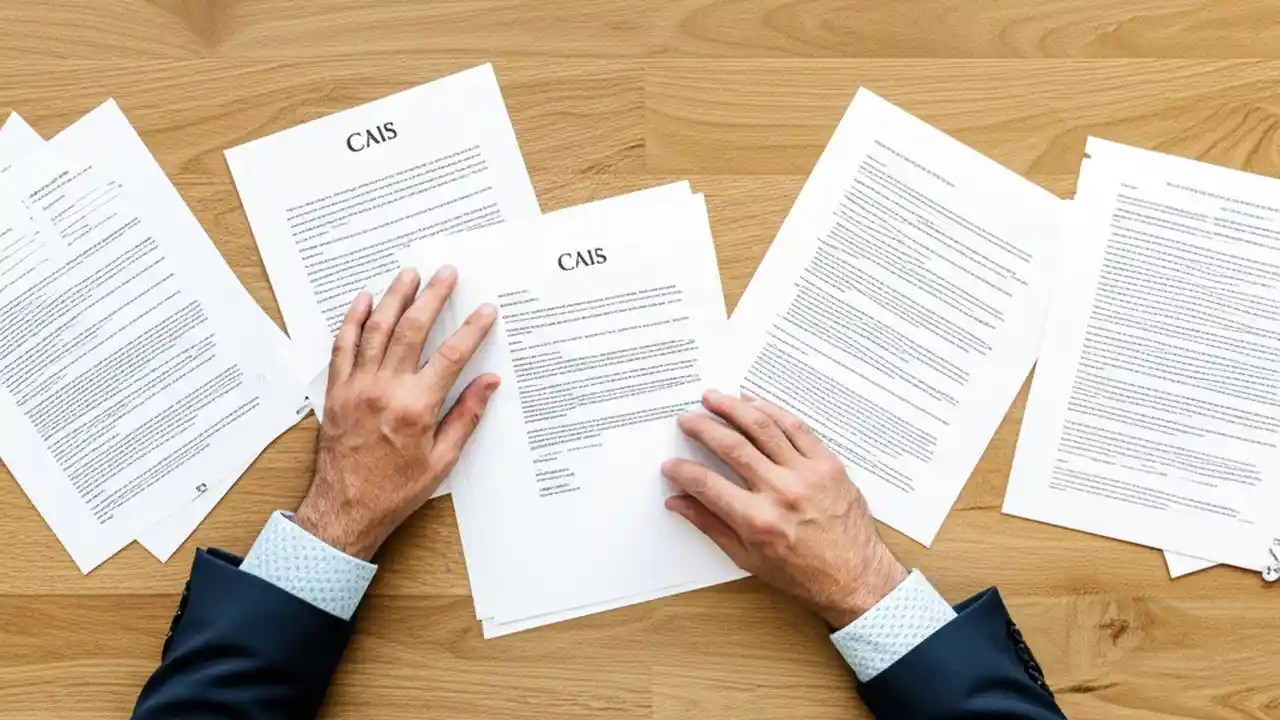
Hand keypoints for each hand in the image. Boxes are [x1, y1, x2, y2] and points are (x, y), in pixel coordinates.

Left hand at [294, 265, 499, 560]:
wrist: (345, 509)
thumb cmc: (395, 489)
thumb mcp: (442, 459)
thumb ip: (466, 416)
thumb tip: (489, 382)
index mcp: (416, 408)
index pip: (451, 355)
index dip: (472, 329)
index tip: (485, 311)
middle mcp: (385, 390)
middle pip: (411, 329)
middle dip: (432, 297)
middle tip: (446, 274)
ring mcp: (357, 387)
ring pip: (375, 329)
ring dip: (394, 297)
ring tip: (409, 274)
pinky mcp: (337, 391)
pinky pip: (344, 346)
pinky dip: (354, 319)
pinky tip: (364, 300)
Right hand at [662, 391, 906, 627]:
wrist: (855, 577)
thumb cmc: (802, 574)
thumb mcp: (748, 558)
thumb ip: (710, 525)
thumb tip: (678, 503)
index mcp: (758, 520)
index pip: (707, 484)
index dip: (683, 471)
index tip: (671, 465)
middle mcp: (781, 492)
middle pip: (732, 446)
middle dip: (703, 428)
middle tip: (686, 419)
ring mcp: (807, 474)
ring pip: (763, 427)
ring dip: (733, 408)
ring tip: (713, 398)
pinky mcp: (828, 464)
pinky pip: (796, 428)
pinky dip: (771, 411)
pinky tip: (753, 404)